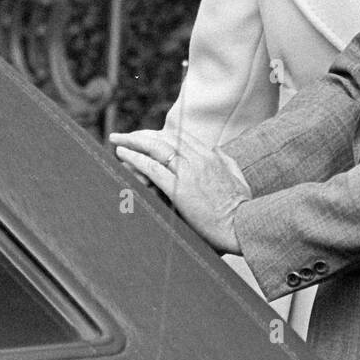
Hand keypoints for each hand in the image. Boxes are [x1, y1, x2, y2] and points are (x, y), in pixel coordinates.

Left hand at [110, 129, 250, 253]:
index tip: (144, 137)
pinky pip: (152, 168)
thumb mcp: (237, 176)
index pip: (178, 136)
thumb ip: (225, 161)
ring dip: (133, 142)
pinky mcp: (180, 189)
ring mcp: (188, 172)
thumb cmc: (242, 206)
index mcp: (211, 155)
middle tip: (124, 136)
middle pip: (164, 138)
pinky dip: (135, 158)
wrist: (243, 225)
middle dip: (141, 135)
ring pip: (155, 148)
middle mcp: (198, 158)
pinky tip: (122, 155)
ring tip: (117, 141)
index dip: (158, 134)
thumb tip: (216, 149)